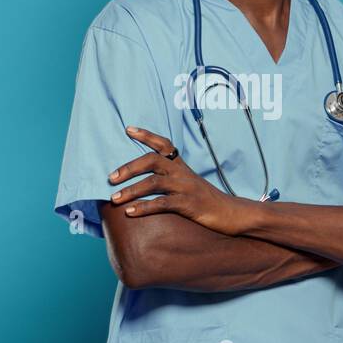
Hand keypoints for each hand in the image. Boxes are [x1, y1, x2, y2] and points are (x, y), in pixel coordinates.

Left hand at [107, 126, 252, 235]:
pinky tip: (130, 213)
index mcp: (181, 166)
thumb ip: (172, 178)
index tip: (128, 129)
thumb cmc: (207, 200)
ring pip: (154, 182)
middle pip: (152, 160)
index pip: (163, 144)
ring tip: (114, 198)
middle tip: (110, 177)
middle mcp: (182, 173)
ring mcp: (185, 188)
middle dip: (129, 167)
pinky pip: (163, 203)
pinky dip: (144, 207)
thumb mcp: (190, 183)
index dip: (146, 135)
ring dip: (131, 190)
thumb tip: (147, 181)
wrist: (232, 213)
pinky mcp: (188, 204)